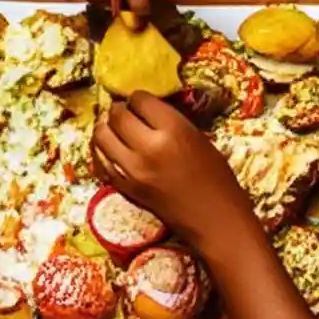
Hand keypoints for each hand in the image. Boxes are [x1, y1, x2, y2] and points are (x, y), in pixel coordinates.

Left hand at [92, 92, 259, 255]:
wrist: (214, 219)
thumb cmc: (217, 178)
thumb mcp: (199, 138)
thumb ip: (170, 122)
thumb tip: (145, 111)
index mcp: (173, 130)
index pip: (140, 100)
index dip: (139, 98)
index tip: (141, 102)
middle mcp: (148, 146)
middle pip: (117, 115)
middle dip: (119, 109)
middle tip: (124, 111)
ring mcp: (131, 169)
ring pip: (101, 136)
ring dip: (106, 127)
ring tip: (114, 127)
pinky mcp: (123, 187)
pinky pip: (101, 160)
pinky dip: (103, 150)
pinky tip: (110, 147)